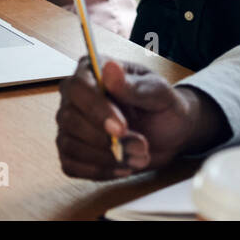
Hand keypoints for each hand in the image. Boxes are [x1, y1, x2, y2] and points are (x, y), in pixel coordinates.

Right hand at [55, 57, 226, 179]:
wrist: (170, 133)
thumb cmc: (162, 105)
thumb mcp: (158, 93)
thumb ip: (133, 85)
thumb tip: (109, 68)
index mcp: (91, 72)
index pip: (78, 87)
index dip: (96, 110)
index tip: (121, 129)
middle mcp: (74, 97)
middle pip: (69, 118)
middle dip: (105, 139)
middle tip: (141, 146)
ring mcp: (71, 125)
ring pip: (69, 144)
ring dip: (106, 158)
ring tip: (140, 157)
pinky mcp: (73, 151)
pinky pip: (71, 165)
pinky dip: (99, 171)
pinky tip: (123, 168)